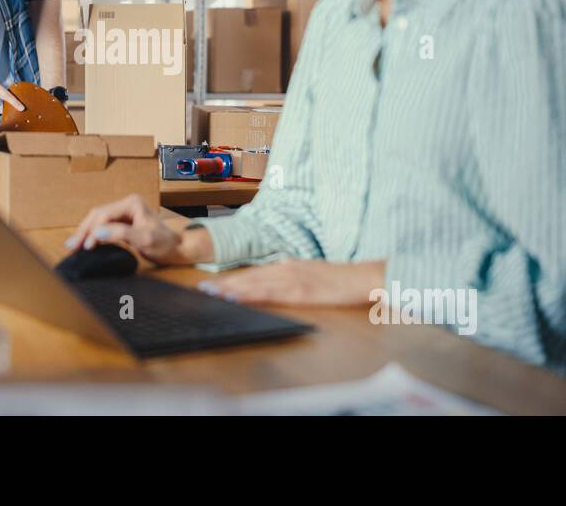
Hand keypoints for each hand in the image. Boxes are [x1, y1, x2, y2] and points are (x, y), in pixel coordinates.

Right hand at [66, 194, 212, 265]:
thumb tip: (97, 233)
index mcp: (131, 203)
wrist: (178, 249)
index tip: (86, 247)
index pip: (105, 214)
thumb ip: (121, 234)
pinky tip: (84, 243)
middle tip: (71, 246)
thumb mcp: (144, 239)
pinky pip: (103, 226)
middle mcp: (126, 204)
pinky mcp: (123, 223)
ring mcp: (124, 213)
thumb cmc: (165, 244)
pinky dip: (93, 235)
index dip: (93, 230)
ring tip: (72, 245)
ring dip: (85, 232)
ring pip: (98, 220)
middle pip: (98, 215)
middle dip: (84, 230)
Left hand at [197, 260, 384, 306]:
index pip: (254, 273)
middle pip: (250, 276)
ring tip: (212, 293)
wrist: (363, 277)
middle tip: (202, 290)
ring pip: (256, 283)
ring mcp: (292, 278)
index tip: (211, 284)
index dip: (232, 279)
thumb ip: (290, 282)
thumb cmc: (339, 281)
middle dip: (225, 284)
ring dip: (232, 288)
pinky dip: (252, 294)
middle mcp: (286, 268)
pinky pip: (271, 293)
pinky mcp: (301, 290)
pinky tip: (239, 298)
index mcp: (287, 266)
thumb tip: (270, 289)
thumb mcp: (310, 278)